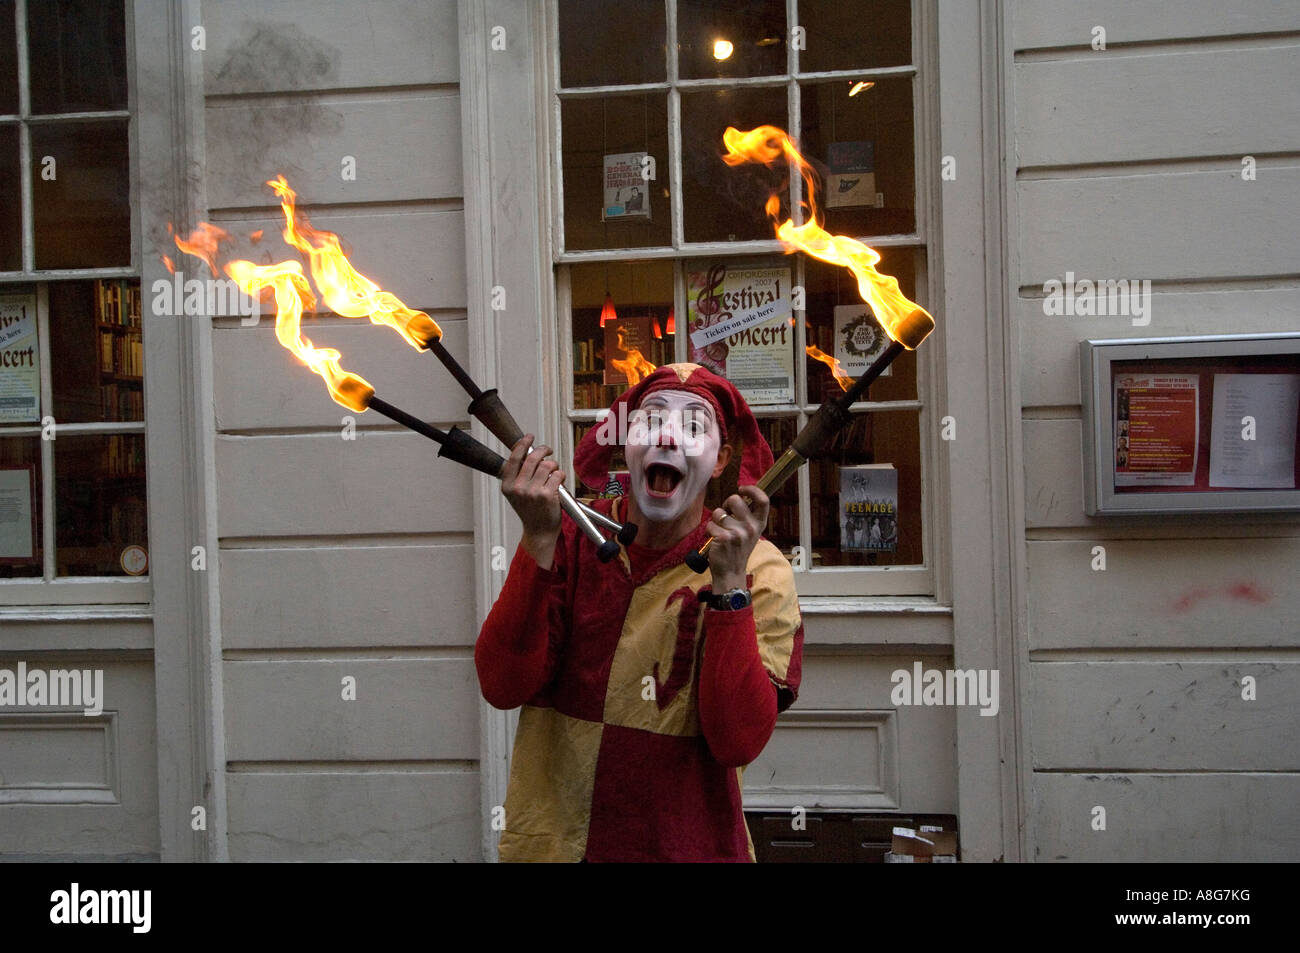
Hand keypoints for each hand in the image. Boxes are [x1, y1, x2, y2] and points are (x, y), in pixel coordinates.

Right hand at [500, 434, 563, 568]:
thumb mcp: (516, 494)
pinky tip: (558, 483)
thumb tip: (527, 453)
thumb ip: (518, 475)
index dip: (522, 444)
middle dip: (543, 450)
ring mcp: (532, 491)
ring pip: (547, 465)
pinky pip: (558, 475)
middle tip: (548, 450)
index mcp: (508, 486)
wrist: (539, 531)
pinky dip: (561, 476)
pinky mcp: (547, 495)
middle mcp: (518, 488)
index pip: (513, 458)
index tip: (529, 437)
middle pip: (532, 458)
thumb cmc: (530, 512)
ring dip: (554, 465)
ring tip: (554, 472)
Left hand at [705, 485, 768, 592]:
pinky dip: (709, 530)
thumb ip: (748, 516)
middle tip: (726, 516)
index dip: (752, 489)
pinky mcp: (724, 538)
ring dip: (716, 520)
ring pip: (718, 512)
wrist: (731, 572)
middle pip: (735, 499)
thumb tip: (740, 495)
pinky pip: (710, 524)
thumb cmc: (738, 549)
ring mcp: (738, 533)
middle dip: (726, 504)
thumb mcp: (751, 532)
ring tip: (721, 531)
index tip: (742, 488)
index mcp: (759, 524)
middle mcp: (751, 527)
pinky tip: (715, 539)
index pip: (763, 500)